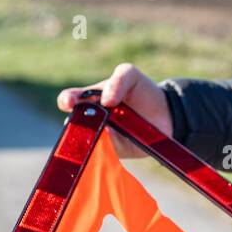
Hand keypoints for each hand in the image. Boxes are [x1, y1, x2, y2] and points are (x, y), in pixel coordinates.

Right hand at [57, 63, 171, 157]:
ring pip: (87, 142)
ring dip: (91, 140)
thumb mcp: (130, 76)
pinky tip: (109, 148)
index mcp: (89, 98)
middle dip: (74, 124)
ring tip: (105, 133)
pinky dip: (104, 153)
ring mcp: (100, 138)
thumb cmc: (141, 91)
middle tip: (80, 122)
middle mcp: (89, 119)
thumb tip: (106, 101)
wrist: (164, 115)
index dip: (67, 100)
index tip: (69, 102)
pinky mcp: (112, 153)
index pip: (70, 99)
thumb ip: (119, 80)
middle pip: (74, 125)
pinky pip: (103, 155)